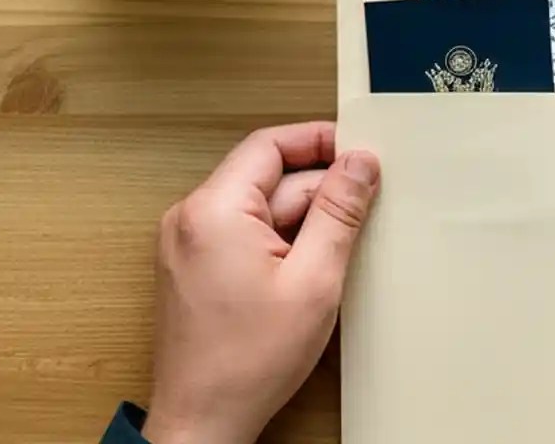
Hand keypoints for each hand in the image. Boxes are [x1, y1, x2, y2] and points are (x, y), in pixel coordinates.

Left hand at [141, 123, 379, 443]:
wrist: (203, 422)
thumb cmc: (248, 363)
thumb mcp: (314, 279)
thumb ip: (339, 211)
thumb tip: (360, 162)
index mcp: (214, 211)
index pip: (270, 145)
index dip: (319, 140)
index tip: (360, 149)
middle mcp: (191, 218)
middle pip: (268, 178)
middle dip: (320, 189)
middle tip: (366, 210)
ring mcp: (188, 243)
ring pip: (260, 207)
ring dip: (304, 218)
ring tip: (339, 252)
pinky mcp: (194, 266)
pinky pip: (245, 232)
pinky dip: (282, 239)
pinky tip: (311, 268)